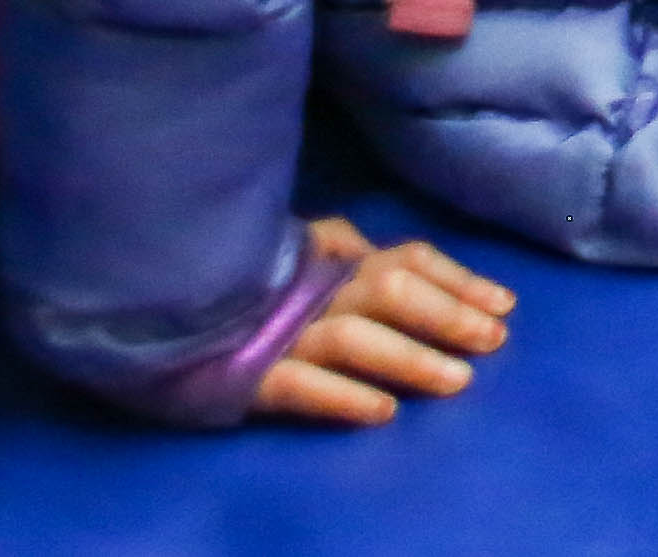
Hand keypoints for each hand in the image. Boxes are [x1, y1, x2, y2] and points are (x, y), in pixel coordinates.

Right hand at [252, 218, 513, 425]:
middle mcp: (312, 290)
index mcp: (331, 259)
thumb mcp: (290, 251)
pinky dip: (343, 397)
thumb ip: (336, 245)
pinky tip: (382, 412)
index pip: (407, 260)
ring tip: (455, 382)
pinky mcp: (246, 375)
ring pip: (353, 337)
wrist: (153, 312)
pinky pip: (300, 385)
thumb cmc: (239, 283)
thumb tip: (376, 246)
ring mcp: (279, 331)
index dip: (458, 280)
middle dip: (447, 315)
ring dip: (409, 357)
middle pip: (390, 291)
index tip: (505, 305)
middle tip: (492, 342)